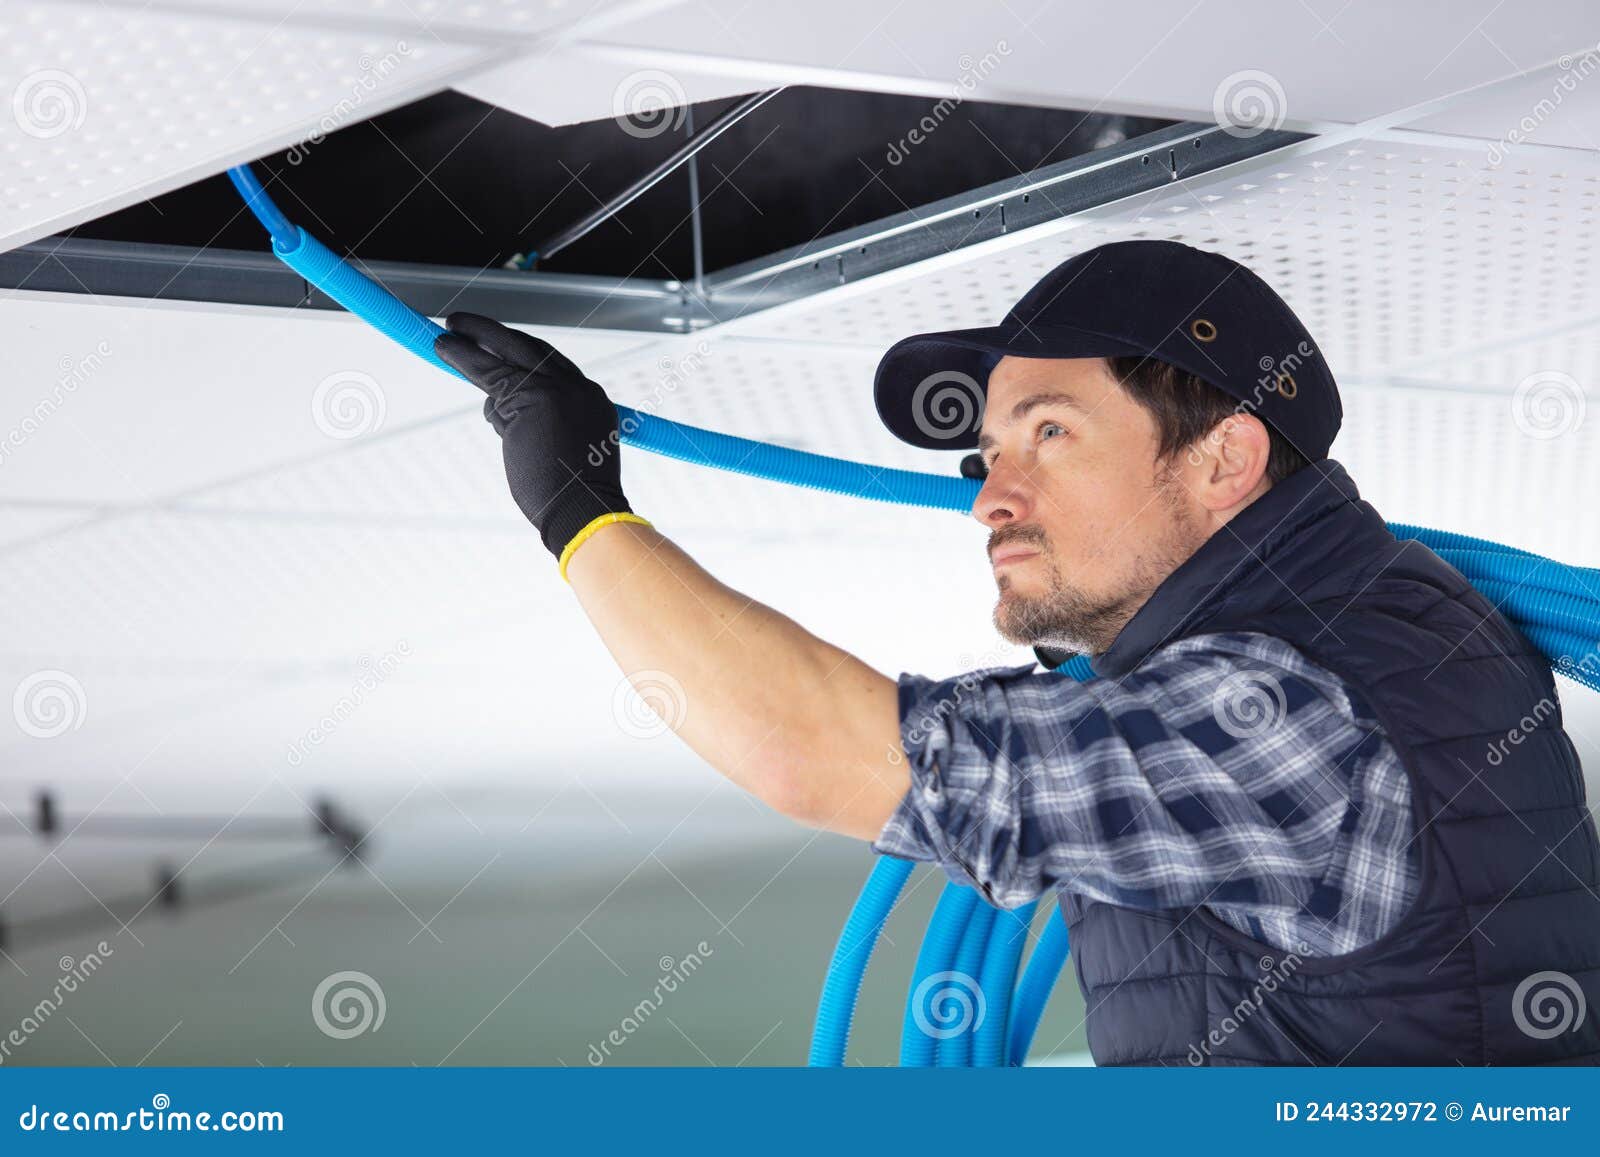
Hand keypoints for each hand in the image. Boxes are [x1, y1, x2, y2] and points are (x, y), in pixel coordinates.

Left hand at [434, 312, 632, 558]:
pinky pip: (488, 372)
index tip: (496, 343)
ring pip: (503, 360)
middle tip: (464, 324)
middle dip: (492, 333)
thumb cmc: (570, 495)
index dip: (518, 349)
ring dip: (469, 350)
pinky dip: (462, 356)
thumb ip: (540, 421)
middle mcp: (577, 389)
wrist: (584, 511)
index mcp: (591, 401)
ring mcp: (554, 391)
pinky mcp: (529, 398)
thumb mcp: (566, 450)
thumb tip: (497, 404)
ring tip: (445, 341)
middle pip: (528, 347)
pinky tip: (444, 346)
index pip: (551, 363)